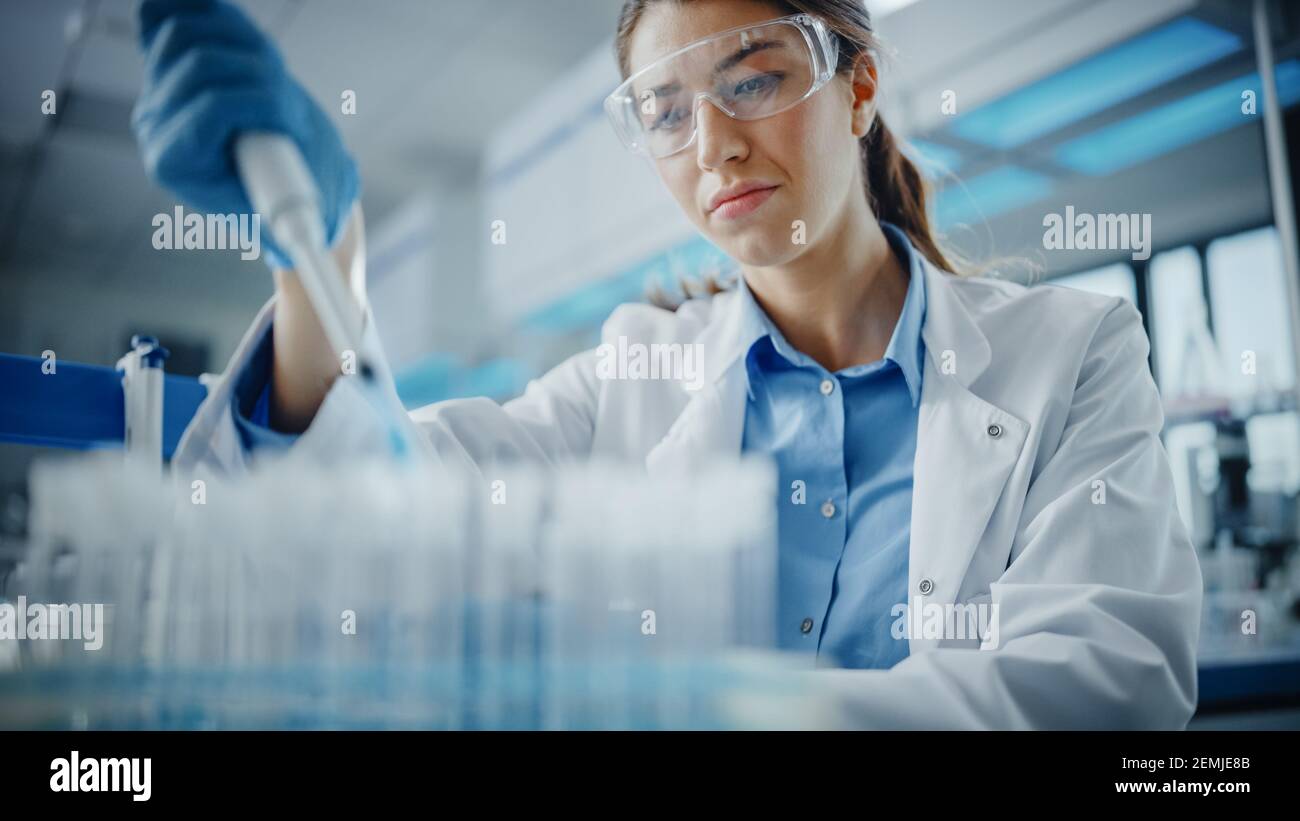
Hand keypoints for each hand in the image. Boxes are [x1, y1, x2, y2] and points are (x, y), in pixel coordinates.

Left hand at [131, 0, 358, 269]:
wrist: (281, 186)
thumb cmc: (292, 202)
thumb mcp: (300, 211)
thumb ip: (295, 209)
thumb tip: (300, 222)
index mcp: (176, 164)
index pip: (211, 109)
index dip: (263, 105)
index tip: (298, 120)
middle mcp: (156, 122)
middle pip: (202, 64)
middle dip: (262, 77)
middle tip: (292, 103)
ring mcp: (159, 86)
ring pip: (189, 32)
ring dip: (246, 47)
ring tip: (274, 79)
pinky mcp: (168, 57)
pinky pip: (172, 13)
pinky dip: (210, 14)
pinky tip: (241, 39)